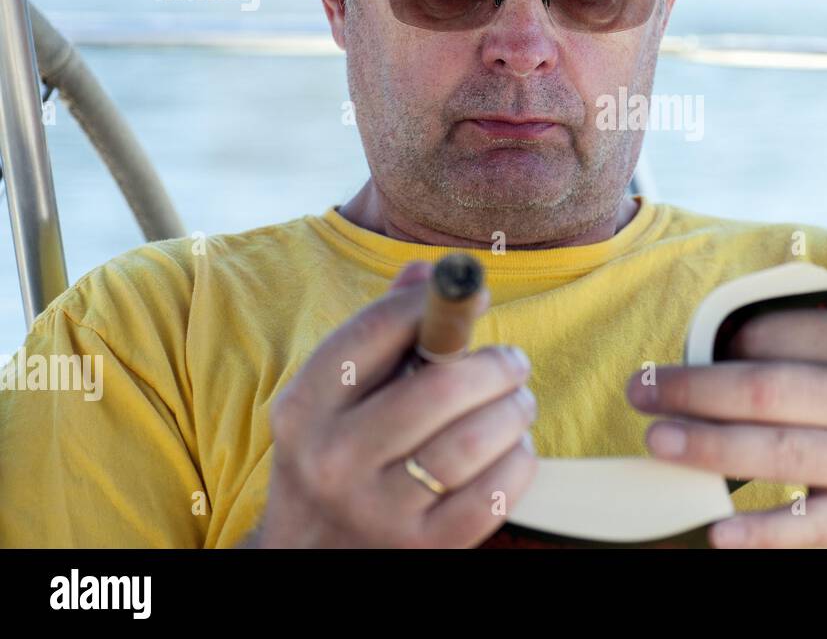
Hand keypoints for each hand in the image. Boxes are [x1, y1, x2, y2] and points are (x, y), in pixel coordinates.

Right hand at [256, 261, 537, 546]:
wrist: (309, 557)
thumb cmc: (337, 455)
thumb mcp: (334, 396)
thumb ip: (381, 331)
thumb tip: (432, 272)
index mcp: (306, 406)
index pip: (376, 331)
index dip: (436, 302)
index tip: (473, 294)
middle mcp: (333, 459)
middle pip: (440, 389)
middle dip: (495, 365)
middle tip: (513, 362)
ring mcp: (377, 511)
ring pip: (474, 441)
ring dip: (514, 410)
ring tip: (518, 403)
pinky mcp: (422, 548)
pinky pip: (495, 493)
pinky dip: (518, 460)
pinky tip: (511, 449)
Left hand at [625, 293, 826, 547]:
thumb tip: (780, 281)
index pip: (777, 335)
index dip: (722, 342)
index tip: (692, 347)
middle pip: (761, 391)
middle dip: (688, 388)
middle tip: (639, 389)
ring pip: (772, 455)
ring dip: (703, 448)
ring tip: (654, 441)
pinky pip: (807, 528)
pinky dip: (762, 534)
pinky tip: (718, 532)